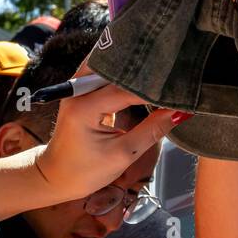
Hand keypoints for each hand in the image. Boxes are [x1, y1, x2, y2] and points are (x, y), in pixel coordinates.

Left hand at [36, 72, 188, 205]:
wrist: (54, 176)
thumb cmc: (85, 171)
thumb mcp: (123, 155)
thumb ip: (152, 130)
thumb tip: (181, 112)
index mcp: (85, 107)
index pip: (128, 88)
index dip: (157, 88)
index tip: (182, 88)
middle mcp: (78, 90)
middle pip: (115, 65)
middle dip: (144, 64)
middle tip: (175, 64)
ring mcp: (77, 87)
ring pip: (108, 62)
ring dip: (132, 63)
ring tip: (161, 61)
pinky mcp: (81, 90)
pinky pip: (105, 71)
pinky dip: (123, 71)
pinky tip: (143, 70)